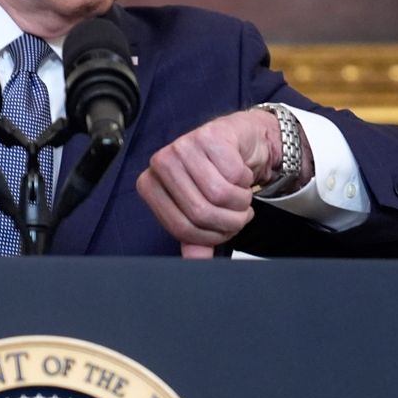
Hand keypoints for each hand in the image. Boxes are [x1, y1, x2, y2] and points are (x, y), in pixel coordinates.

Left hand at [136, 109, 278, 257]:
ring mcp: (183, 146)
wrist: (237, 140)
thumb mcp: (201, 208)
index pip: (181, 228)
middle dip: (230, 221)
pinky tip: (241, 172)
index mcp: (150, 185)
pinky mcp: (209, 135)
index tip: (223, 230)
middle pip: (200, 212)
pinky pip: (235, 174)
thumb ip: (195, 238)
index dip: (211, 236)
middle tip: (240, 214)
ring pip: (220, 194)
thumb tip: (195, 262)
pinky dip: (246, 179)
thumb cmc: (214, 175)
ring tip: (241, 194)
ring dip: (241, 201)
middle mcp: (161, 163)